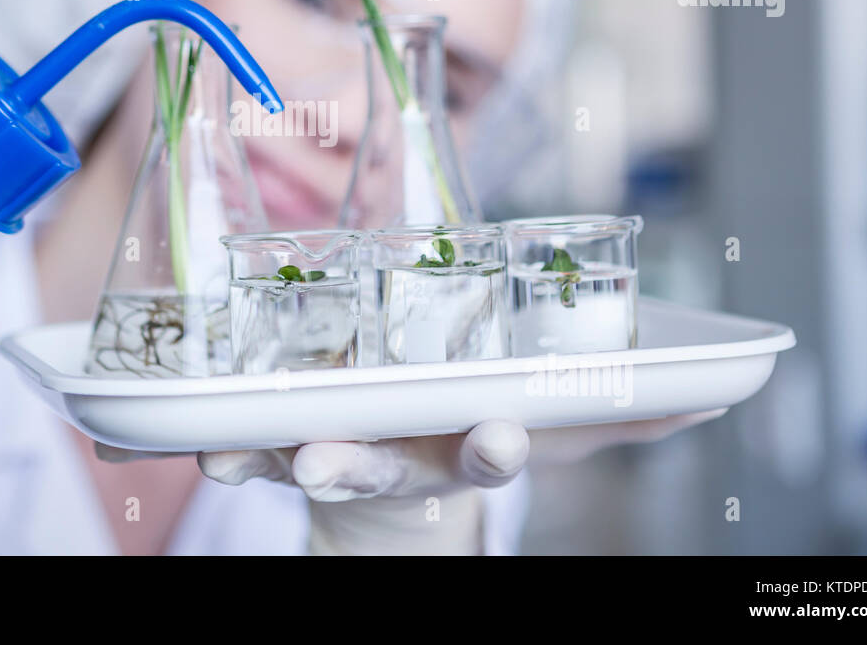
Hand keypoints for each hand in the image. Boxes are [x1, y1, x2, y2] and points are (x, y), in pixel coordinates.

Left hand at [192, 409, 728, 553]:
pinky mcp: (272, 436)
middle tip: (330, 462)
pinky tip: (153, 439)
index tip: (500, 438)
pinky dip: (197, 447)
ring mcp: (325, 446)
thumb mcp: (546, 424)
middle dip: (356, 465)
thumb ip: (622, 412)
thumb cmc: (465, 431)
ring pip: (288, 457)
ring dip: (257, 454)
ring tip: (223, 452)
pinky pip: (230, 443)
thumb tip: (714, 395)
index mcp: (458, 447)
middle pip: (374, 467)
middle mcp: (389, 454)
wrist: (395, 471)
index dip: (489, 450)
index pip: (479, 454)